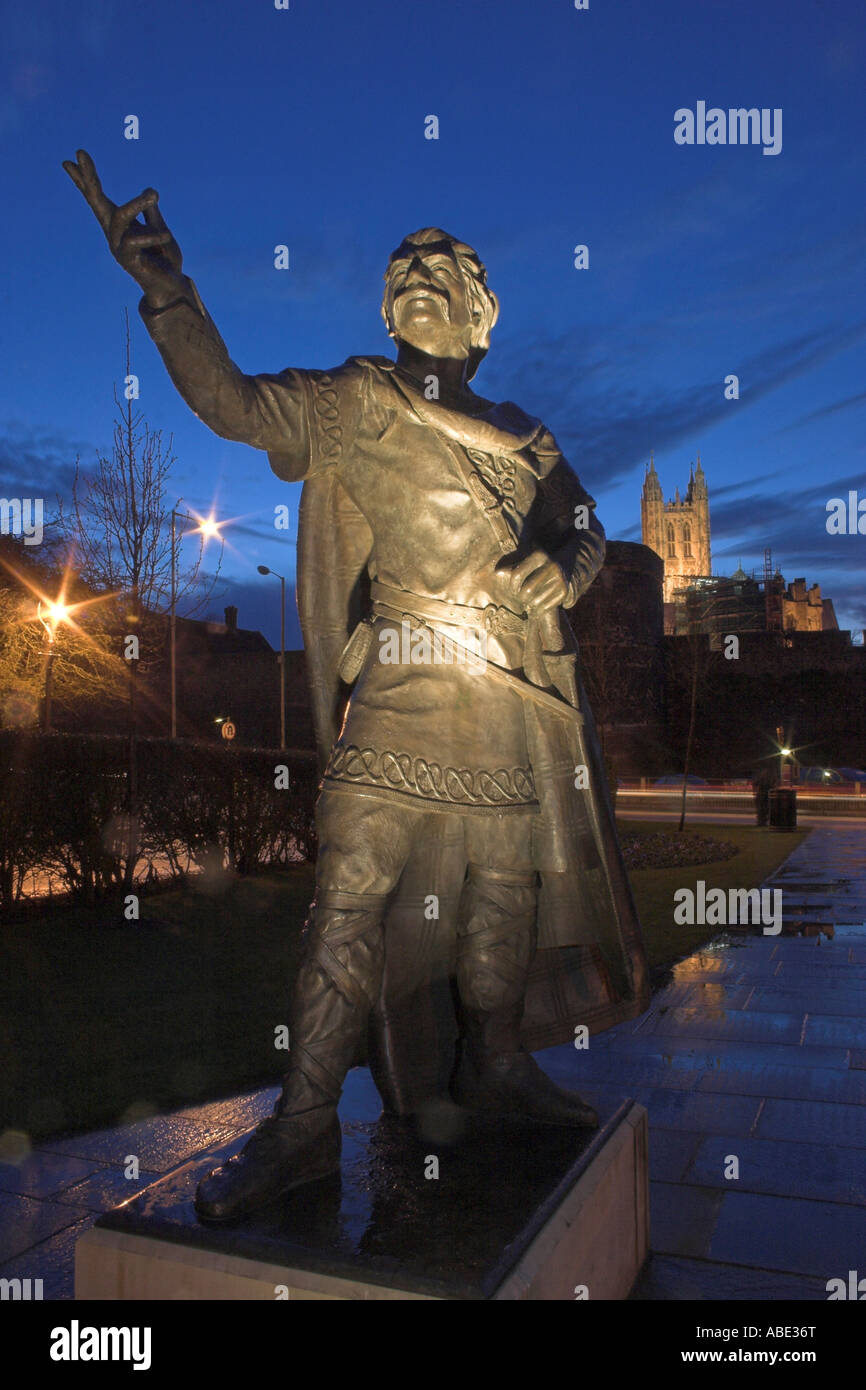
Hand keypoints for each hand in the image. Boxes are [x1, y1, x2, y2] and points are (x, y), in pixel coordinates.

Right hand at [63, 149, 185, 307]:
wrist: (172, 285)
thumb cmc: (164, 257)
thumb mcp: (160, 228)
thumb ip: (152, 213)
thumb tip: (148, 191)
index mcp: (120, 223)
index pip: (99, 197)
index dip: (87, 179)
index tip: (73, 157)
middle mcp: (114, 233)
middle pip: (96, 201)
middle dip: (88, 177)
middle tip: (79, 152)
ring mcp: (118, 246)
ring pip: (120, 215)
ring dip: (137, 203)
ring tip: (154, 193)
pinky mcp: (127, 260)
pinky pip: (136, 240)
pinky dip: (154, 235)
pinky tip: (166, 237)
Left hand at [497, 551, 567, 613]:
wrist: (565, 566)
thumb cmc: (537, 566)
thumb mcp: (526, 561)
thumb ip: (511, 566)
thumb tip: (497, 572)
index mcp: (539, 555)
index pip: (517, 575)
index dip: (512, 585)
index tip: (513, 588)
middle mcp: (552, 566)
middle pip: (526, 591)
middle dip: (520, 597)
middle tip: (521, 596)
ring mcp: (560, 579)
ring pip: (535, 602)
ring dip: (529, 605)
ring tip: (530, 600)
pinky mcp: (564, 591)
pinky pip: (545, 608)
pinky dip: (538, 610)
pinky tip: (538, 605)